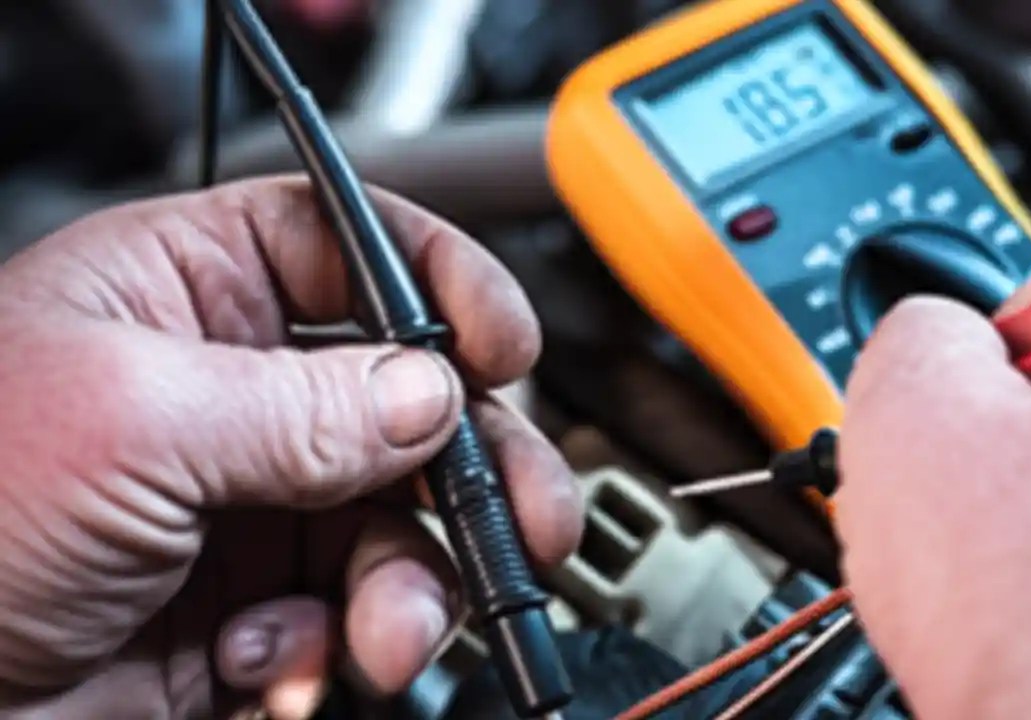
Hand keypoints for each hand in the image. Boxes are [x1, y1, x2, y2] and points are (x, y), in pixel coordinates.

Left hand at [0, 176, 582, 717]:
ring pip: (402, 521)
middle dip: (474, 462)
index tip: (500, 345)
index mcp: (185, 296)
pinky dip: (332, 650)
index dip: (440, 285)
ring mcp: (250, 505)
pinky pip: (354, 613)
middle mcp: (231, 394)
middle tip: (519, 512)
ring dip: (411, 584)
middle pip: (410, 398)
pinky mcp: (256, 608)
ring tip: (384, 631)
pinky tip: (268, 663)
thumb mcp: (128, 422)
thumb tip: (429, 394)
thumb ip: (299, 406)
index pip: (351, 250)